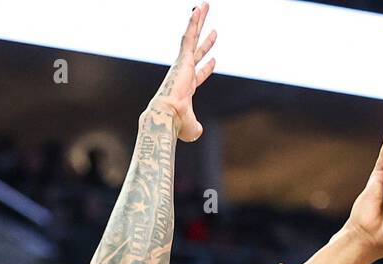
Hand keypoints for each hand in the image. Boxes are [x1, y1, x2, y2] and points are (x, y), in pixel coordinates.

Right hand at [148, 3, 216, 141]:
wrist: (167, 116)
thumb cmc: (176, 124)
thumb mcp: (192, 130)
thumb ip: (196, 129)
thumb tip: (198, 132)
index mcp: (186, 88)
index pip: (198, 75)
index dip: (207, 68)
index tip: (215, 60)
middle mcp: (184, 73)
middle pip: (197, 52)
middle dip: (205, 42)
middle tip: (213, 31)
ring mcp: (183, 64)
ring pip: (192, 38)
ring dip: (198, 22)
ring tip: (204, 6)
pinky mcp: (183, 58)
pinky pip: (189, 35)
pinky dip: (193, 22)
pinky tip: (199, 9)